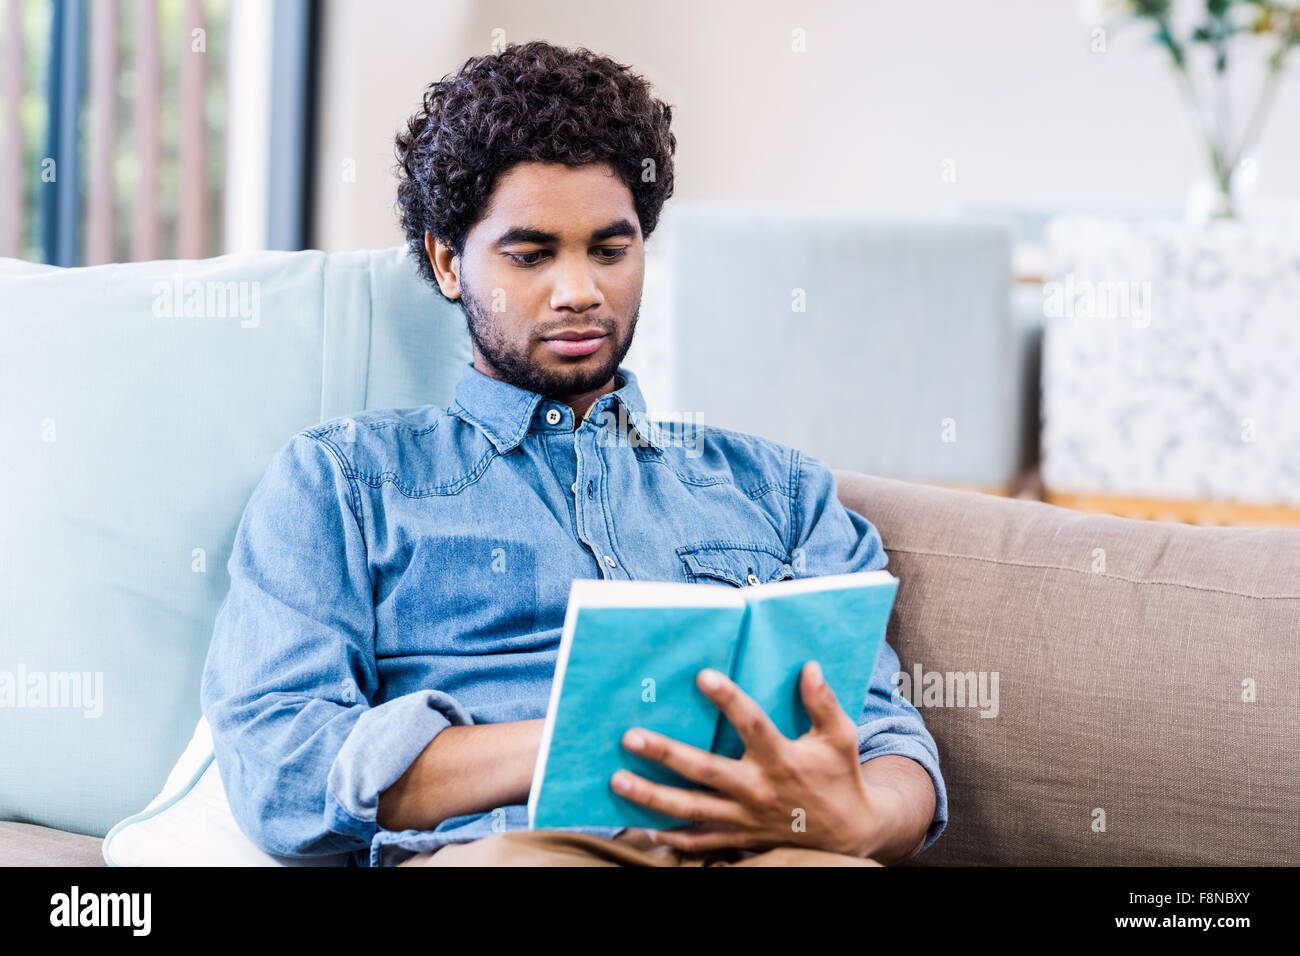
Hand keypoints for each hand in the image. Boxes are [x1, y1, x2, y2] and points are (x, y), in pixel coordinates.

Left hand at [610, 661, 886, 857]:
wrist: (850, 834)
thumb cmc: (839, 777)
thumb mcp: (840, 738)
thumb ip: (824, 703)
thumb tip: (809, 667)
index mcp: (783, 758)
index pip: (753, 724)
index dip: (729, 699)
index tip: (703, 675)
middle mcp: (759, 789)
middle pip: (705, 771)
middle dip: (665, 754)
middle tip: (630, 737)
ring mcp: (745, 818)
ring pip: (692, 809)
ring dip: (652, 796)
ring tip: (617, 780)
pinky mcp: (740, 839)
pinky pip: (701, 843)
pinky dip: (672, 839)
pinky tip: (643, 825)